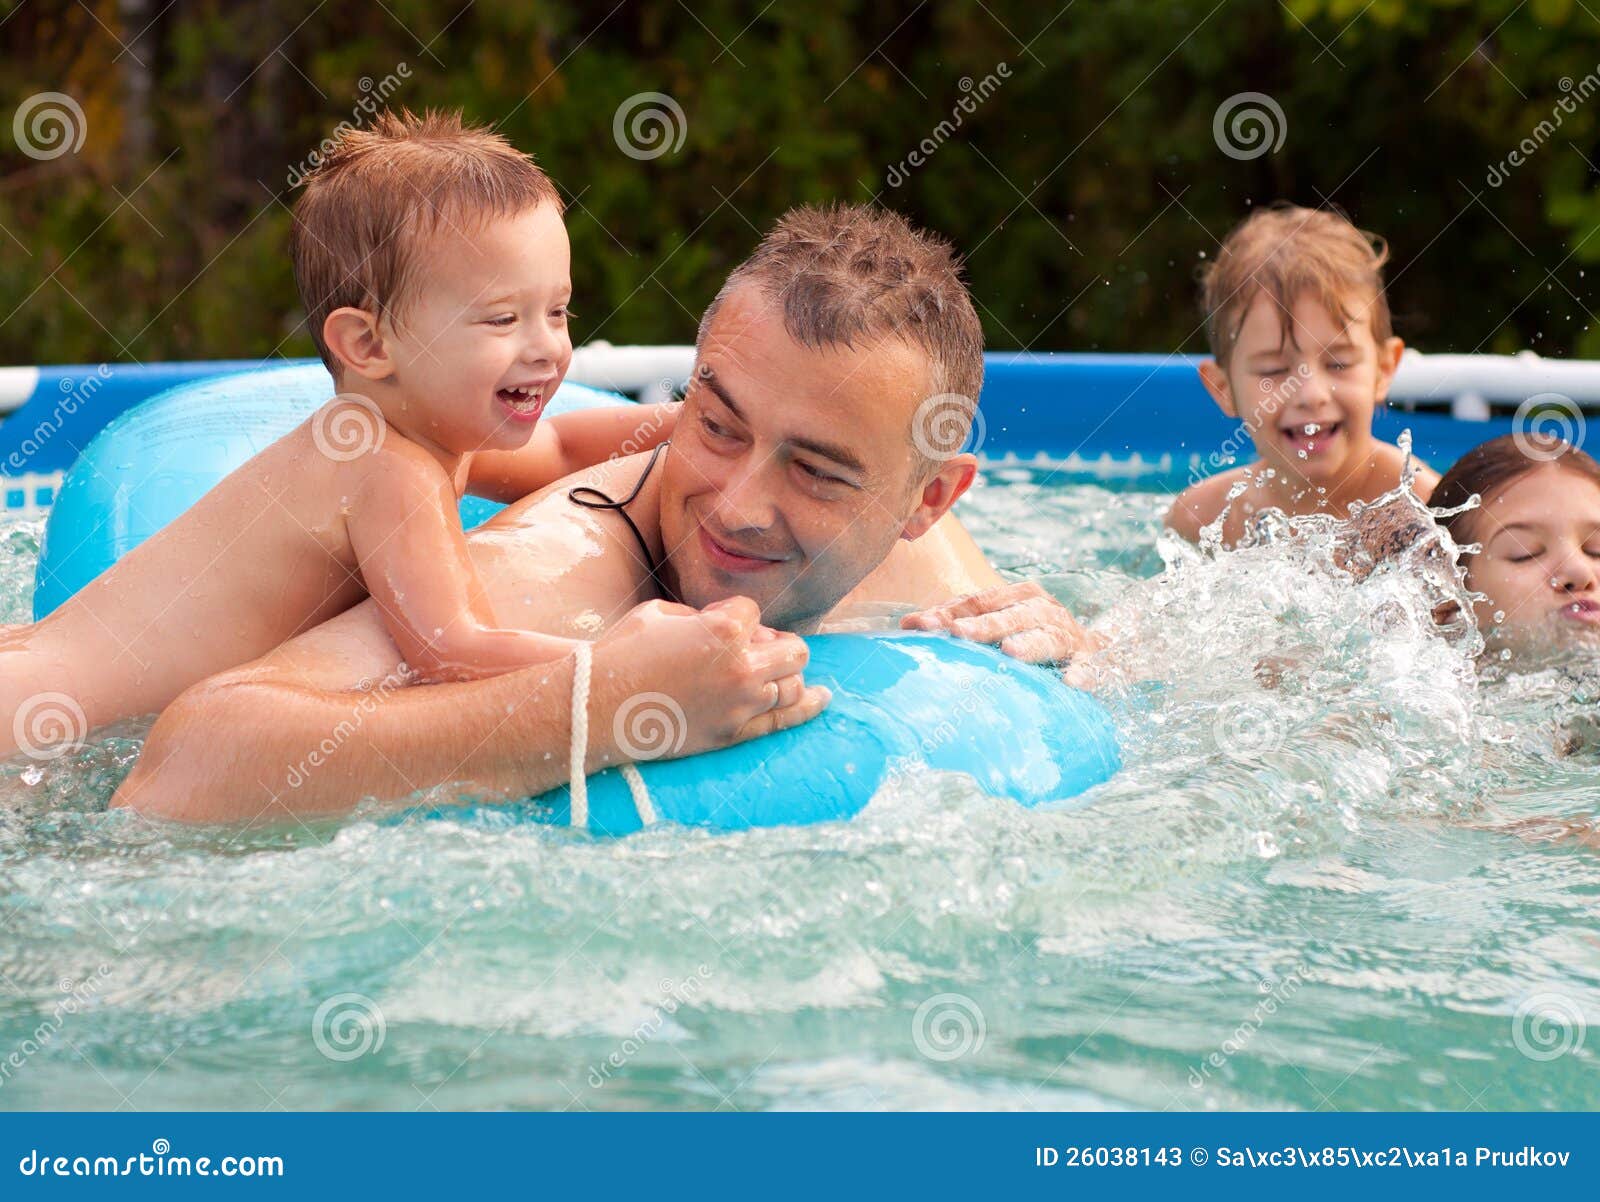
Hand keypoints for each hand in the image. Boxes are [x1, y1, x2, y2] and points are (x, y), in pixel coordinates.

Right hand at [596, 596, 828, 759]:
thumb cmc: (621, 655)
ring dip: (785, 674)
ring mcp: (741, 703)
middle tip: (760, 648)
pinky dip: (807, 706)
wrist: (596, 708)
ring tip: (777, 673)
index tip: (712, 624)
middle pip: (793, 649)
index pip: (753, 614)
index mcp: (723, 630)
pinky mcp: (733, 734)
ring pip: (791, 684)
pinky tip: (822, 697)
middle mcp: (741, 667)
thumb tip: (729, 624)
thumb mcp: (660, 614)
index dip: (734, 616)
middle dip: (778, 645)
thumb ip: (702, 615)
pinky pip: (784, 719)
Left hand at [900, 581, 1101, 664]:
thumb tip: (906, 624)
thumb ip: (959, 621)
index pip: (977, 602)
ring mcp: (1068, 634)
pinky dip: (1081, 673)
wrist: (1095, 649)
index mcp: (1016, 596)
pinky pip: (1088, 667)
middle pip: (1009, 616)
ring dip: (1030, 645)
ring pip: (1047, 637)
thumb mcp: (999, 622)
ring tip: (1011, 652)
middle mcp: (1042, 609)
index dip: (947, 612)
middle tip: (957, 634)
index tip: (917, 625)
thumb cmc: (1031, 635)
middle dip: (982, 625)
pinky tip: (1072, 682)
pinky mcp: (1091, 659)